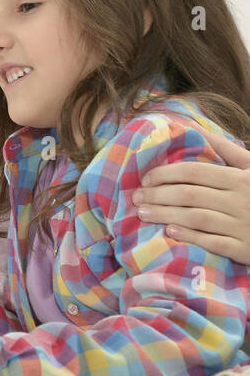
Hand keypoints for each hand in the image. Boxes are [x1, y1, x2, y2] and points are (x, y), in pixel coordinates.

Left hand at [134, 131, 249, 264]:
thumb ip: (226, 149)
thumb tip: (193, 126)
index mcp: (240, 179)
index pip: (195, 172)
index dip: (166, 174)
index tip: (145, 178)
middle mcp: (240, 201)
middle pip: (190, 195)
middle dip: (158, 195)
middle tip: (136, 198)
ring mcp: (242, 226)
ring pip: (197, 218)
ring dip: (166, 214)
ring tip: (142, 214)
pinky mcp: (244, 249)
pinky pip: (213, 242)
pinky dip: (191, 236)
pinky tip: (170, 232)